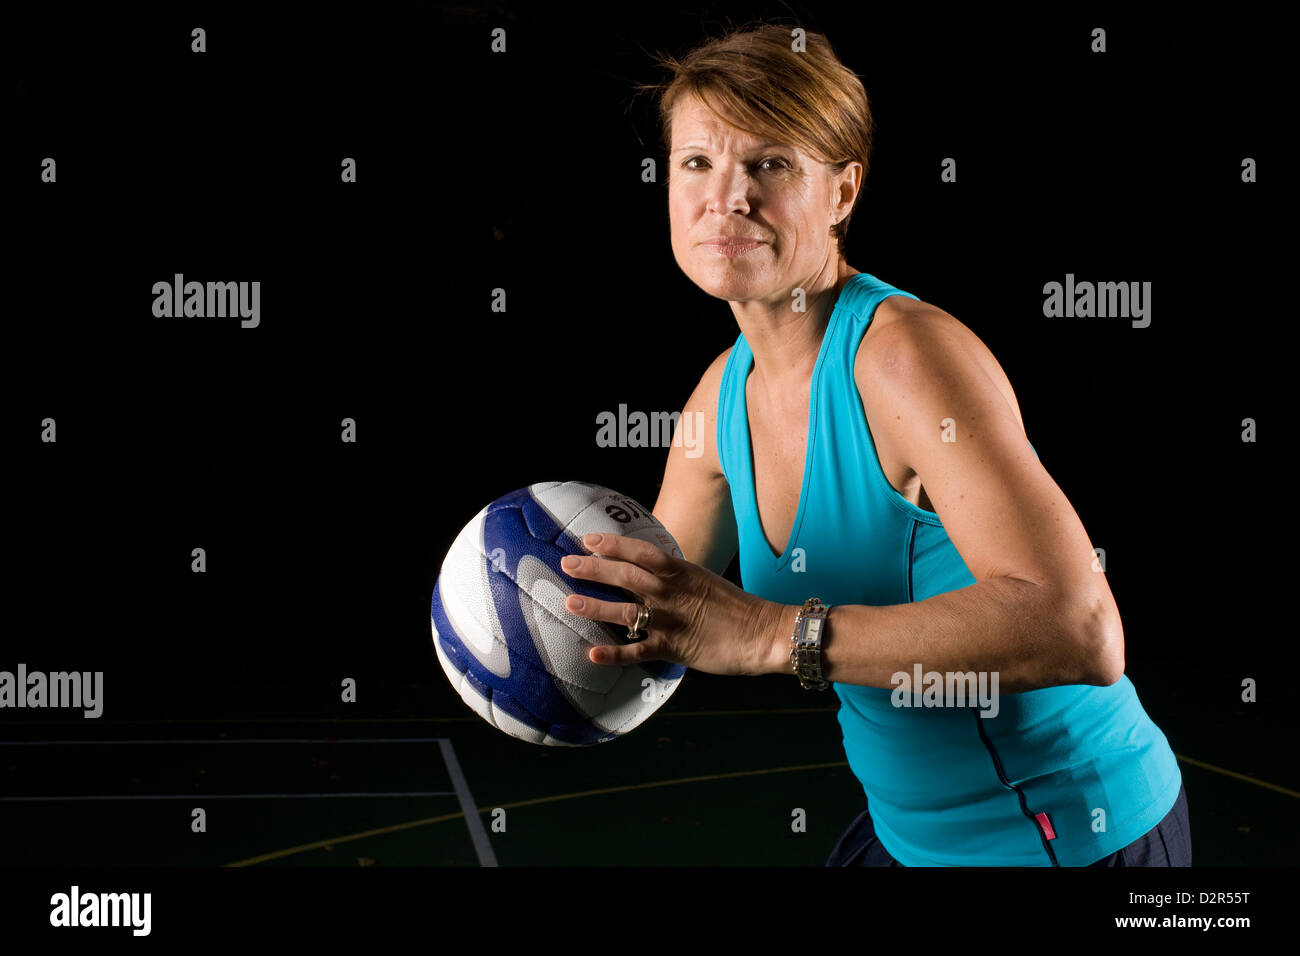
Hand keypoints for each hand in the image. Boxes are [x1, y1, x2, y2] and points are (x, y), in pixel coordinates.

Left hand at [559, 532, 786, 675]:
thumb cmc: (735, 607)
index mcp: (681, 572)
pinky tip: (592, 653)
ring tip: (570, 603)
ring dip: (596, 606)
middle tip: (566, 565)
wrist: (763, 632)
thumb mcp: (704, 582)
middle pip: (626, 575)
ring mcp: (671, 620)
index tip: (588, 539)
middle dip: (594, 569)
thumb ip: (676, 578)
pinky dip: (614, 654)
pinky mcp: (674, 648)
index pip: (641, 551)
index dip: (613, 544)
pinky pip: (639, 652)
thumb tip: (650, 573)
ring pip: (626, 611)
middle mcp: (672, 593)